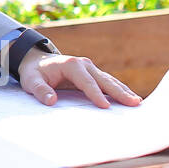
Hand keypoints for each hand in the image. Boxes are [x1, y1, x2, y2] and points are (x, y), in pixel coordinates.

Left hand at [17, 48, 141, 108]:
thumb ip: (40, 90)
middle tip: (134, 103)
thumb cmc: (35, 72)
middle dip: (119, 92)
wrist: (36, 61)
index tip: (105, 106)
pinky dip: (120, 91)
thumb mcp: (31, 81)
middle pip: (104, 80)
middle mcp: (84, 64)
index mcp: (70, 65)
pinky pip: (108, 83)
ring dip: (124, 91)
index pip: (86, 81)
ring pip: (110, 81)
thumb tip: (51, 101)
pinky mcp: (93, 75)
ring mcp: (90, 69)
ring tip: (138, 103)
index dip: (95, 94)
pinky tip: (130, 99)